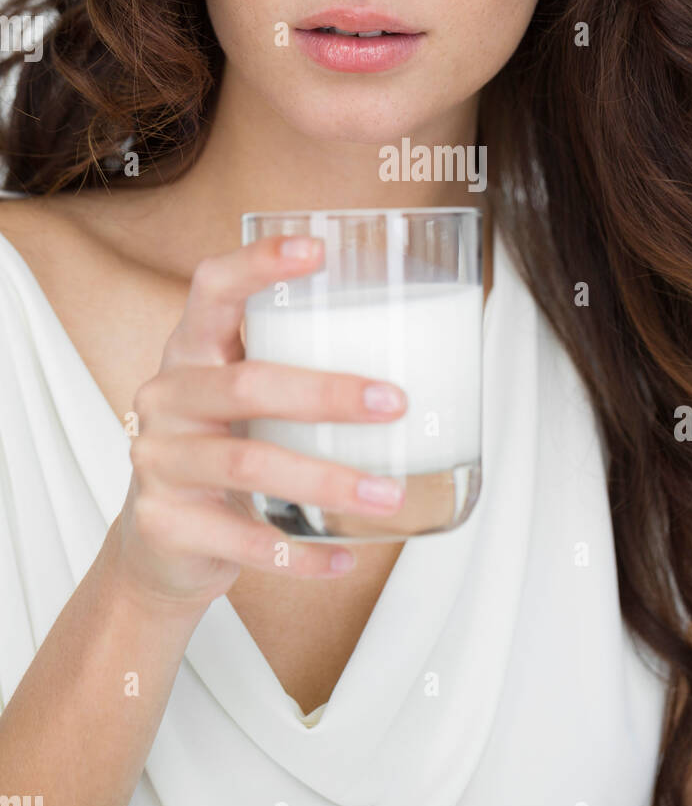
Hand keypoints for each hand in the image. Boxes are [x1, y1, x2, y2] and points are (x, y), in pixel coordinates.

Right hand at [109, 234, 407, 614]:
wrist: (159, 544)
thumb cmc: (225, 450)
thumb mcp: (246, 401)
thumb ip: (300, 370)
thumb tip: (419, 357)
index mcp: (191, 350)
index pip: (212, 288)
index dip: (259, 264)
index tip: (318, 249)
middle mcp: (166, 396)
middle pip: (247, 383)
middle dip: (327, 393)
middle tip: (394, 402)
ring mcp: (158, 461)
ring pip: (250, 464)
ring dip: (328, 480)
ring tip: (388, 493)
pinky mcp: (164, 523)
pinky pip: (243, 538)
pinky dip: (300, 553)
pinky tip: (344, 556)